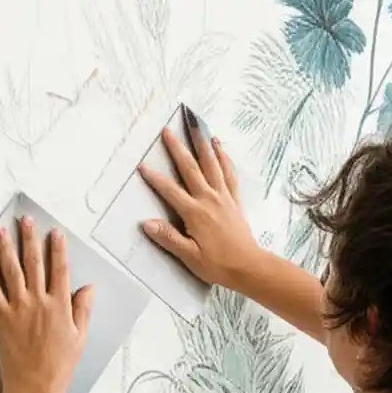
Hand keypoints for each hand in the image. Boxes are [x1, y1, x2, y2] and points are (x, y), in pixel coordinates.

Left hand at [0, 217, 93, 392]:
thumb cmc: (59, 365)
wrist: (35, 386)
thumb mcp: (79, 337)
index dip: (57, 249)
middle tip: (25, 220)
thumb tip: (88, 287)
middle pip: (34, 262)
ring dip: (5, 246)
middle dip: (29, 238)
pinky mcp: (0, 316)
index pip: (60, 269)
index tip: (54, 232)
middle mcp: (39, 300)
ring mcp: (18, 307)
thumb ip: (83, 310)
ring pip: (11, 269)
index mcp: (60, 305)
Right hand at [138, 120, 261, 288]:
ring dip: (202, 144)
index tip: (142, 165)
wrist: (249, 266)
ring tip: (197, 126)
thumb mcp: (189, 256)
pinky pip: (229, 173)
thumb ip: (169, 238)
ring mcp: (223, 197)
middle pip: (190, 168)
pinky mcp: (234, 199)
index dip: (155, 178)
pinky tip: (219, 147)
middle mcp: (209, 199)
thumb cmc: (218, 264)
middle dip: (178, 148)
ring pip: (211, 164)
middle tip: (167, 130)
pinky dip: (224, 158)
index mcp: (195, 213)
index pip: (170, 191)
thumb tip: (146, 223)